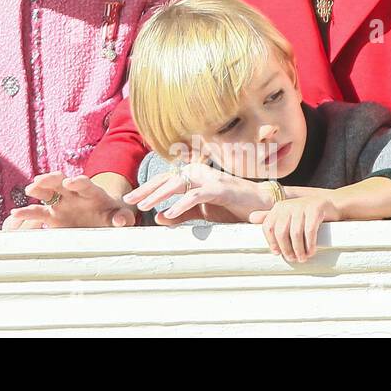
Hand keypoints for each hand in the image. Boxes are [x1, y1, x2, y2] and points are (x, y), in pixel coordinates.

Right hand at [3, 172, 135, 228]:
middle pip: (60, 181)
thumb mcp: (122, 216)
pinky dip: (27, 212)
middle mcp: (73, 194)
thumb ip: (123, 218)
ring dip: (38, 189)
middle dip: (51, 179)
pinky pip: (38, 212)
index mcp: (91, 192)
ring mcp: (61, 203)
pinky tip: (16, 213)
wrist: (104, 222)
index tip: (70, 182)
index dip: (77, 181)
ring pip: (46, 192)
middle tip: (42, 179)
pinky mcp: (52, 215)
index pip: (84, 183)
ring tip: (29, 190)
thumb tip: (121, 220)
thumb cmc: (114, 216)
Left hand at [124, 163, 271, 225]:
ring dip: (159, 195)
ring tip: (145, 206)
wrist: (260, 206)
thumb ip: (182, 214)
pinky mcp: (220, 189)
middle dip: (146, 190)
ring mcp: (209, 178)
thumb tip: (159, 217)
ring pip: (178, 184)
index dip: (146, 189)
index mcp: (192, 176)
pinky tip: (170, 213)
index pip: (163, 180)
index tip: (129, 200)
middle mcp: (197, 172)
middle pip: (166, 179)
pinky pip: (196, 195)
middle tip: (129, 201)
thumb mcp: (201, 212)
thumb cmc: (230, 207)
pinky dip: (182, 204)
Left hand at [250, 196, 338, 262]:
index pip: (268, 227)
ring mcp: (301, 207)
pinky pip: (309, 230)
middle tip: (292, 259)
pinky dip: (310, 244)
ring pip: (295, 233)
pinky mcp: (315, 210)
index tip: (278, 253)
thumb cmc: (306, 213)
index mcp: (278, 208)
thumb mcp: (287, 214)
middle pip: (280, 232)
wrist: (330, 204)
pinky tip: (311, 251)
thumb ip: (270, 217)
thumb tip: (251, 218)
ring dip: (299, 249)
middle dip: (286, 248)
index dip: (271, 242)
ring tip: (302, 258)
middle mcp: (287, 206)